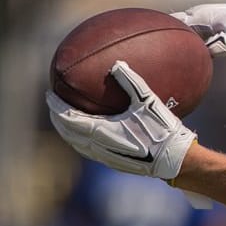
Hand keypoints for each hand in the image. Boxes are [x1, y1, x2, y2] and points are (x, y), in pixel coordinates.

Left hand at [47, 62, 195, 179]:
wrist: (174, 160)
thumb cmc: (162, 131)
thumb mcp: (148, 102)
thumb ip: (131, 82)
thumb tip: (117, 64)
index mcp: (101, 131)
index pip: (67, 117)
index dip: (56, 105)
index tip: (50, 93)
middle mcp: (98, 146)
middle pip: (66, 132)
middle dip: (56, 118)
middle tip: (53, 104)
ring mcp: (105, 156)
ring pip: (76, 143)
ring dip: (66, 131)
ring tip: (65, 119)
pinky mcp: (113, 162)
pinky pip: (88, 150)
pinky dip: (80, 139)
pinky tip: (88, 134)